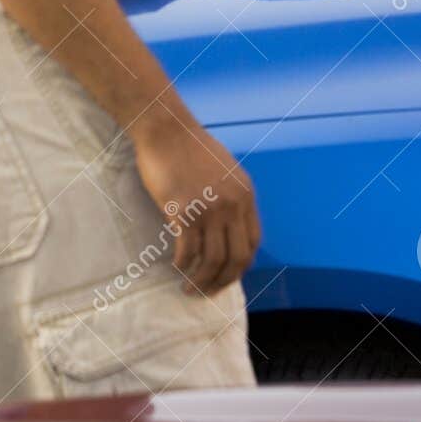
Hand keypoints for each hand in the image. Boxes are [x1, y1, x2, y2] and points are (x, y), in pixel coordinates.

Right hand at [133, 110, 260, 295]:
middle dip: (223, 281)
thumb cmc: (190, 148)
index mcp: (246, 195)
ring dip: (200, 280)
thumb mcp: (225, 171)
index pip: (253, 243)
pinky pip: (188, 251)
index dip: (241, 265)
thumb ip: (231, 197)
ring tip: (189, 288)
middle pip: (236, 258)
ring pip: (212, 260)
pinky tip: (177, 267)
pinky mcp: (184, 211)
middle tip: (207, 292)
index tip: (227, 275)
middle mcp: (233, 205)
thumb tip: (228, 228)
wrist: (167, 130)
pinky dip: (183, 265)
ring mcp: (209, 209)